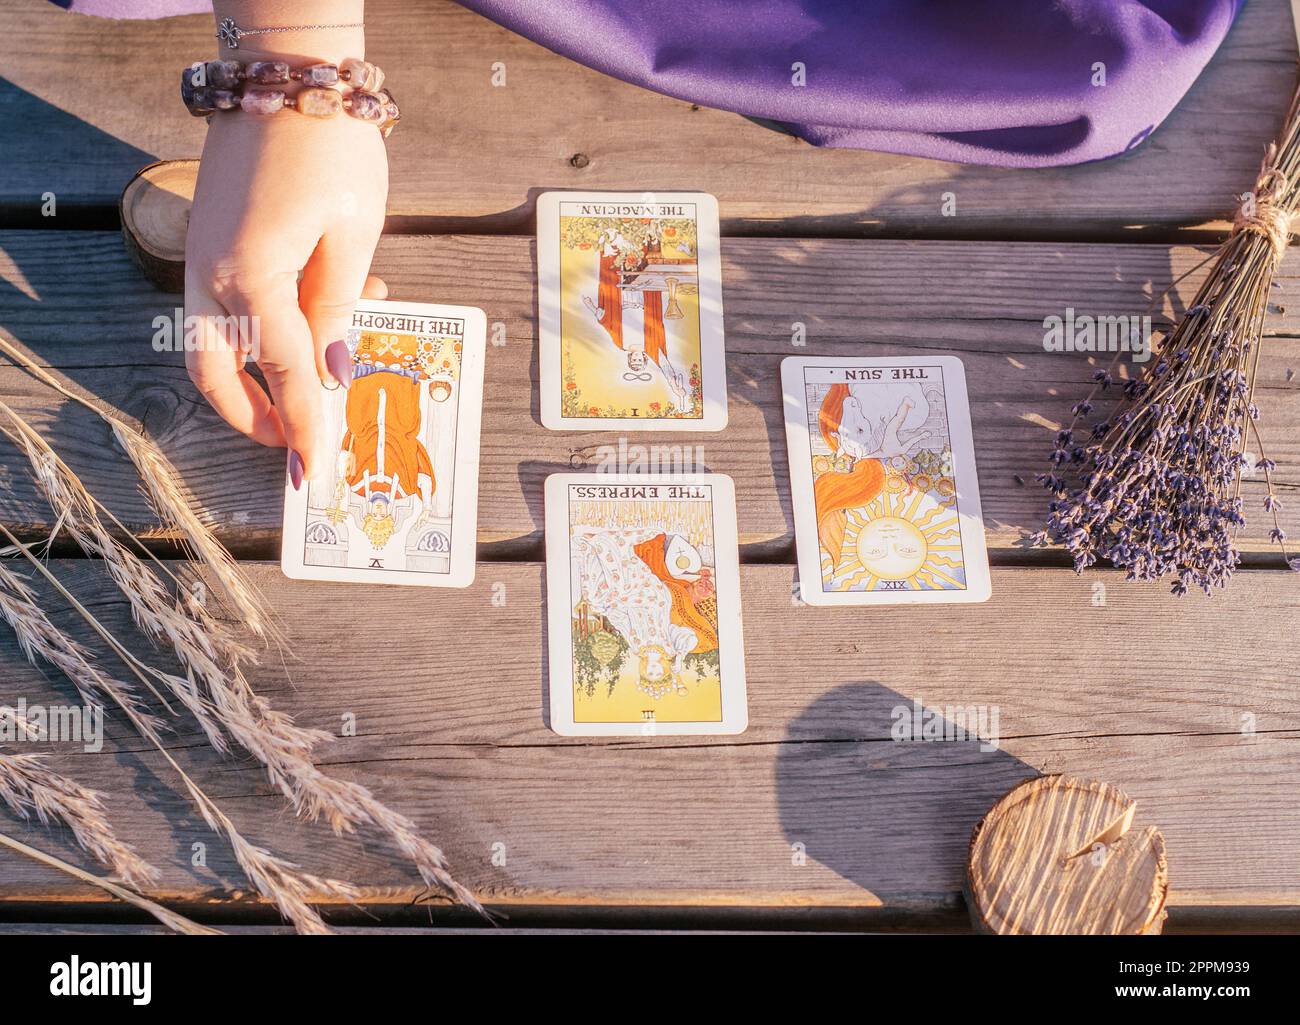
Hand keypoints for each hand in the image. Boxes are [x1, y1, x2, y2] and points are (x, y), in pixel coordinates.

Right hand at [184, 108, 387, 484]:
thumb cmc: (330, 146)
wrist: (284, 72)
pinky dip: (254, 338)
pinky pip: (219, 313)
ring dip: (251, 383)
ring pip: (209, 349)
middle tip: (299, 440)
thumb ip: (337, 308)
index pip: (285, 375)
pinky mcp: (208, 245)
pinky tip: (313, 325)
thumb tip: (332, 373)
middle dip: (255, 417)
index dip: (303, 427)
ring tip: (309, 392)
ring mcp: (201, 260)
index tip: (315, 470)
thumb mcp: (353, 234)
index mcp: (252, 277)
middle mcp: (212, 276)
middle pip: (217, 374)